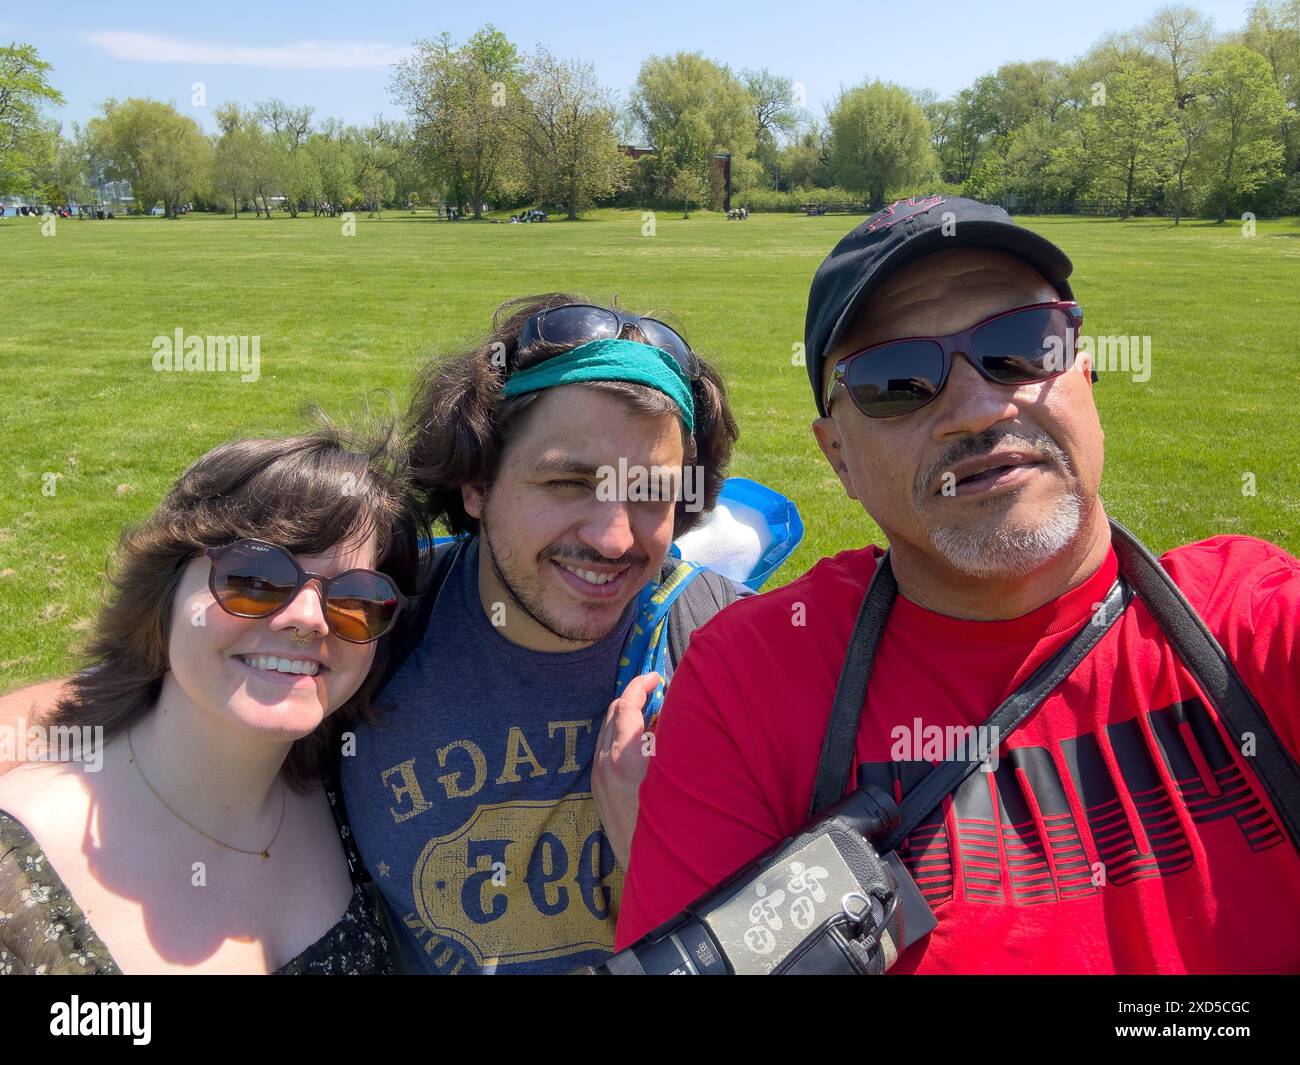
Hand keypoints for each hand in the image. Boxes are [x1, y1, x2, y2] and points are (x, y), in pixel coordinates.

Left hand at [592, 672, 659, 869]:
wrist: (654, 868)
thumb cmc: (676, 822)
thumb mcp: (680, 773)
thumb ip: (673, 738)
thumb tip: (673, 711)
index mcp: (626, 756)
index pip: (628, 705)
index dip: (642, 684)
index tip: (655, 676)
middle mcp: (605, 763)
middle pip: (614, 712)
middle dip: (634, 697)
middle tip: (656, 693)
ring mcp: (598, 777)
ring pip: (606, 730)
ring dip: (626, 716)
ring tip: (650, 714)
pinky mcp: (597, 790)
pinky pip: (604, 748)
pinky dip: (620, 735)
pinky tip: (640, 742)